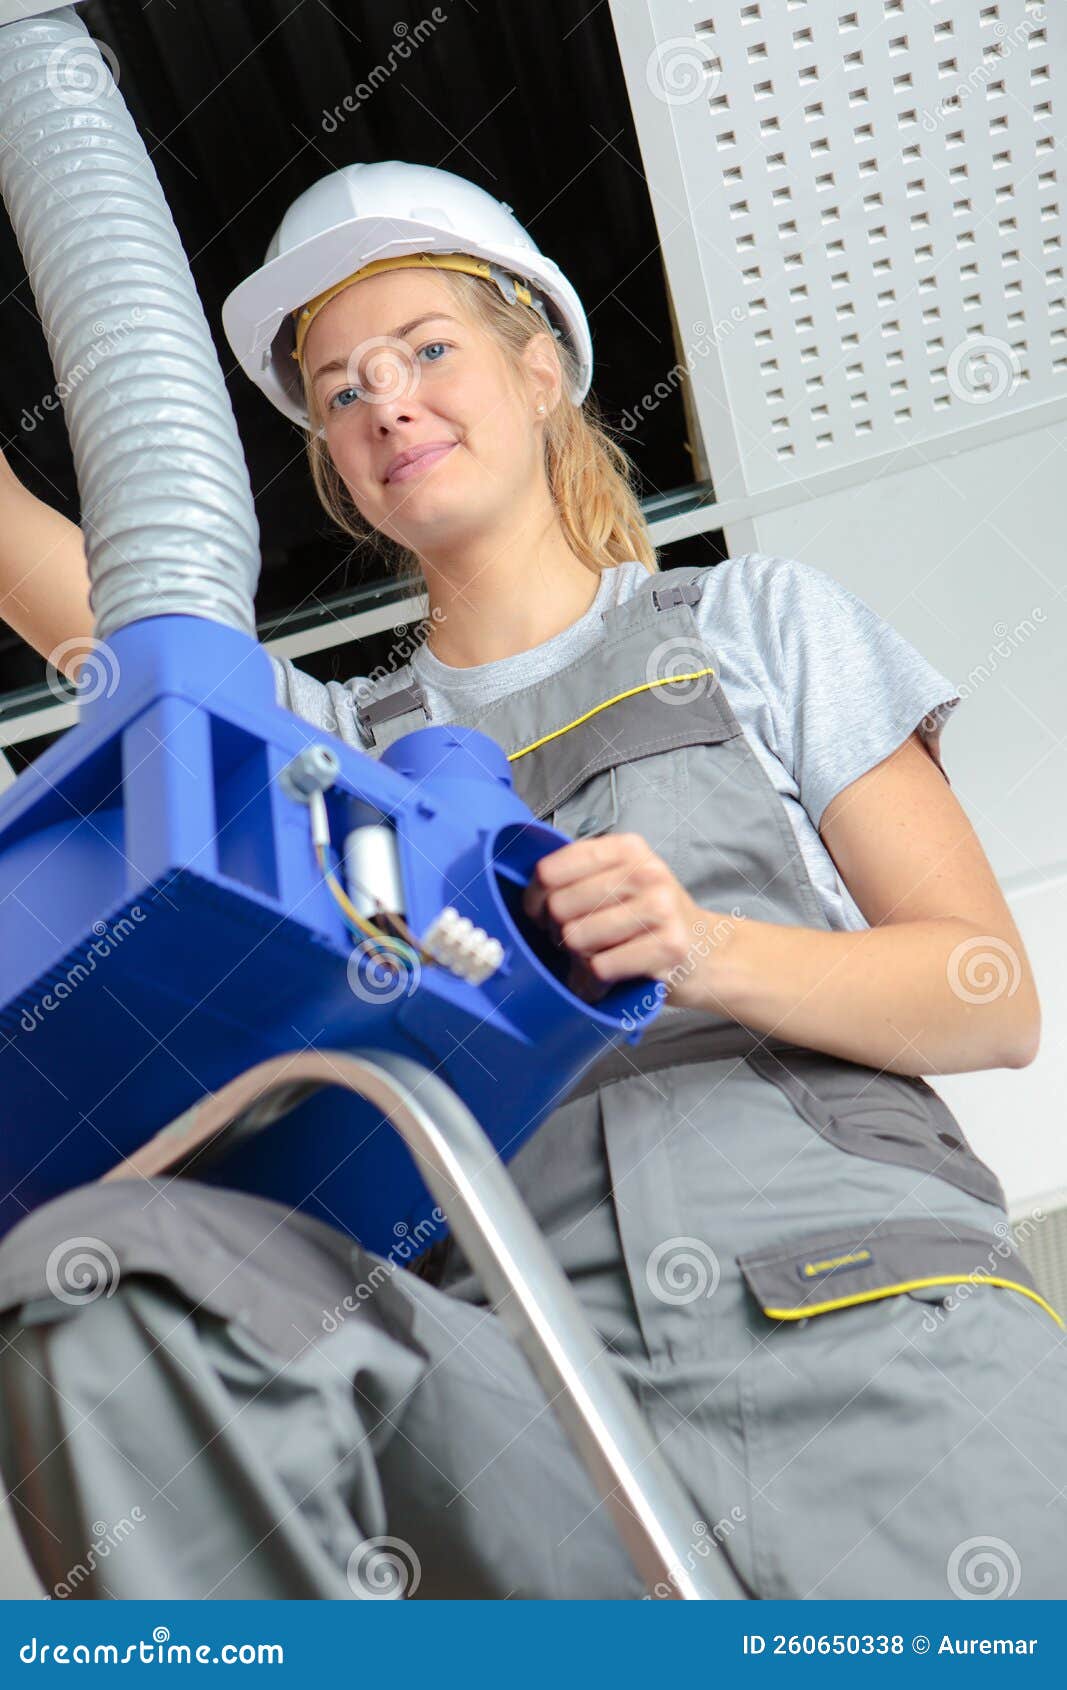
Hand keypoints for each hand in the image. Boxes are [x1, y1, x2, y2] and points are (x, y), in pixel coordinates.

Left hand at [521, 831, 714, 1008]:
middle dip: (557, 932)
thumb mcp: (621, 881)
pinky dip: (598, 978)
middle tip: (576, 940)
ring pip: (577, 937)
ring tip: (598, 955)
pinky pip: (601, 966)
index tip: (541, 914)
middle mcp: (645, 872)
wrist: (708, 952)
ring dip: (580, 957)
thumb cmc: (651, 919)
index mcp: (626, 848)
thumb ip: (580, 876)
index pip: (550, 870)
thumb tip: (530, 894)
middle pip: (560, 907)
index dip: (535, 899)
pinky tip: (614, 972)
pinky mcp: (668, 947)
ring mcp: (660, 908)